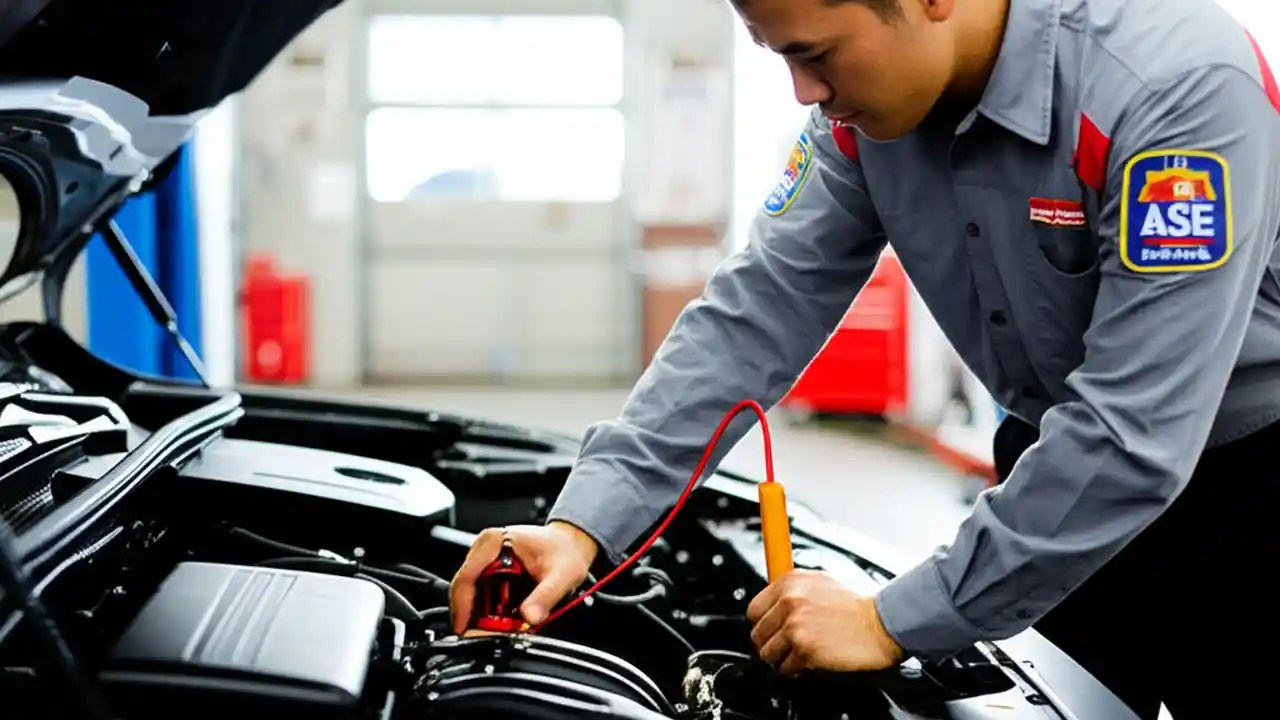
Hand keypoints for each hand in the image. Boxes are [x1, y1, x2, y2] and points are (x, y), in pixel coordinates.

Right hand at [449, 521, 598, 634]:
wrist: (570, 544)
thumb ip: (545, 596)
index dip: (462, 607)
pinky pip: (478, 591)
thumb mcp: (562, 575)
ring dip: (474, 613)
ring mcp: (485, 557)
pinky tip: (492, 621)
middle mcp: (485, 547)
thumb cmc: (564, 550)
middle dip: (467, 615)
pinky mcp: (489, 567)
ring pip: (468, 591)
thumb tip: (529, 617)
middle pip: (463, 587)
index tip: (464, 629)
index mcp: (495, 541)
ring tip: (487, 632)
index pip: (466, 577)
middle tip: (476, 637)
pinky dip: (482, 608)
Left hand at [746, 570, 905, 675]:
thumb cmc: (856, 605)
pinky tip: (809, 661)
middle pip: (757, 633)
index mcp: (790, 582)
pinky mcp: (805, 649)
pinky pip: (785, 668)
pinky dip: (795, 669)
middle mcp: (789, 602)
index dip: (763, 624)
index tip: (770, 630)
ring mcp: (795, 626)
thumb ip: (794, 591)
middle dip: (771, 643)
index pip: (754, 609)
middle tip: (786, 646)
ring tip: (797, 654)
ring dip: (781, 658)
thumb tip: (775, 603)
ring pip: (767, 653)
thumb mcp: (820, 582)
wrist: (880, 624)